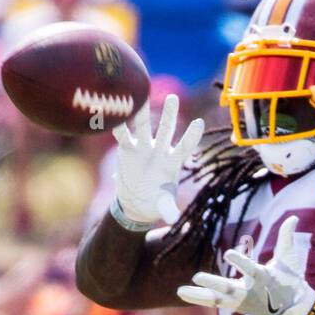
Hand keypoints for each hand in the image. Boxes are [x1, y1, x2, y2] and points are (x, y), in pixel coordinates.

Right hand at [111, 94, 203, 226]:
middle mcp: (160, 150)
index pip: (185, 146)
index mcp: (173, 162)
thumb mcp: (162, 206)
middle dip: (169, 114)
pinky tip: (115, 113)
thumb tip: (173, 219)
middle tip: (173, 97)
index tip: (200, 122)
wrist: (136, 203)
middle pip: (166, 129)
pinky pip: (123, 136)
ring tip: (142, 95)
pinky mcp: (128, 150)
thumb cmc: (155, 201)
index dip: (192, 136)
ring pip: (143, 126)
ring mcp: (143, 147)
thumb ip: (168, 209)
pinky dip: (119, 126)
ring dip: (143, 112)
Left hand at [177, 215, 314, 314]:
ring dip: (198, 296)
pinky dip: (199, 298)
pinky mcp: (234, 306)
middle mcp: (250, 292)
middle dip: (213, 283)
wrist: (291, 309)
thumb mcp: (289, 258)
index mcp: (263, 278)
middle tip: (196, 276)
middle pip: (229, 289)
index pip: (250, 269)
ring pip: (217, 300)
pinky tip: (182, 294)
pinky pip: (214, 303)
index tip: (228, 253)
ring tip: (179, 291)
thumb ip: (287, 238)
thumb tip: (293, 217)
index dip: (240, 261)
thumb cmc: (289, 280)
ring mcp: (241, 301)